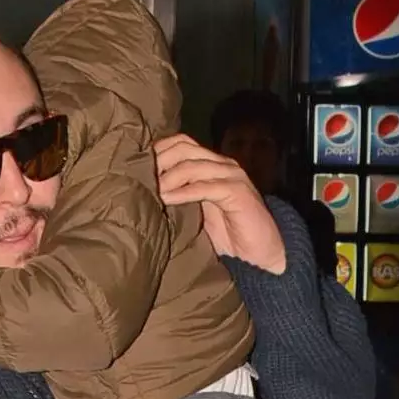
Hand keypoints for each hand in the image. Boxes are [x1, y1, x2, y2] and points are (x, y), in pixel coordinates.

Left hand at [154, 134, 285, 273]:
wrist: (261, 255)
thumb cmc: (229, 237)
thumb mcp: (198, 212)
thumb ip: (180, 196)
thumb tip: (148, 192)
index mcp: (212, 165)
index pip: (182, 144)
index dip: (159, 152)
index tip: (136, 167)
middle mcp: (222, 164)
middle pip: (185, 148)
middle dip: (160, 162)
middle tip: (140, 179)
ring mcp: (231, 176)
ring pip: (193, 165)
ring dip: (168, 178)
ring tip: (151, 192)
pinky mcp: (237, 193)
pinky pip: (206, 187)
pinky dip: (185, 192)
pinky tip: (168, 199)